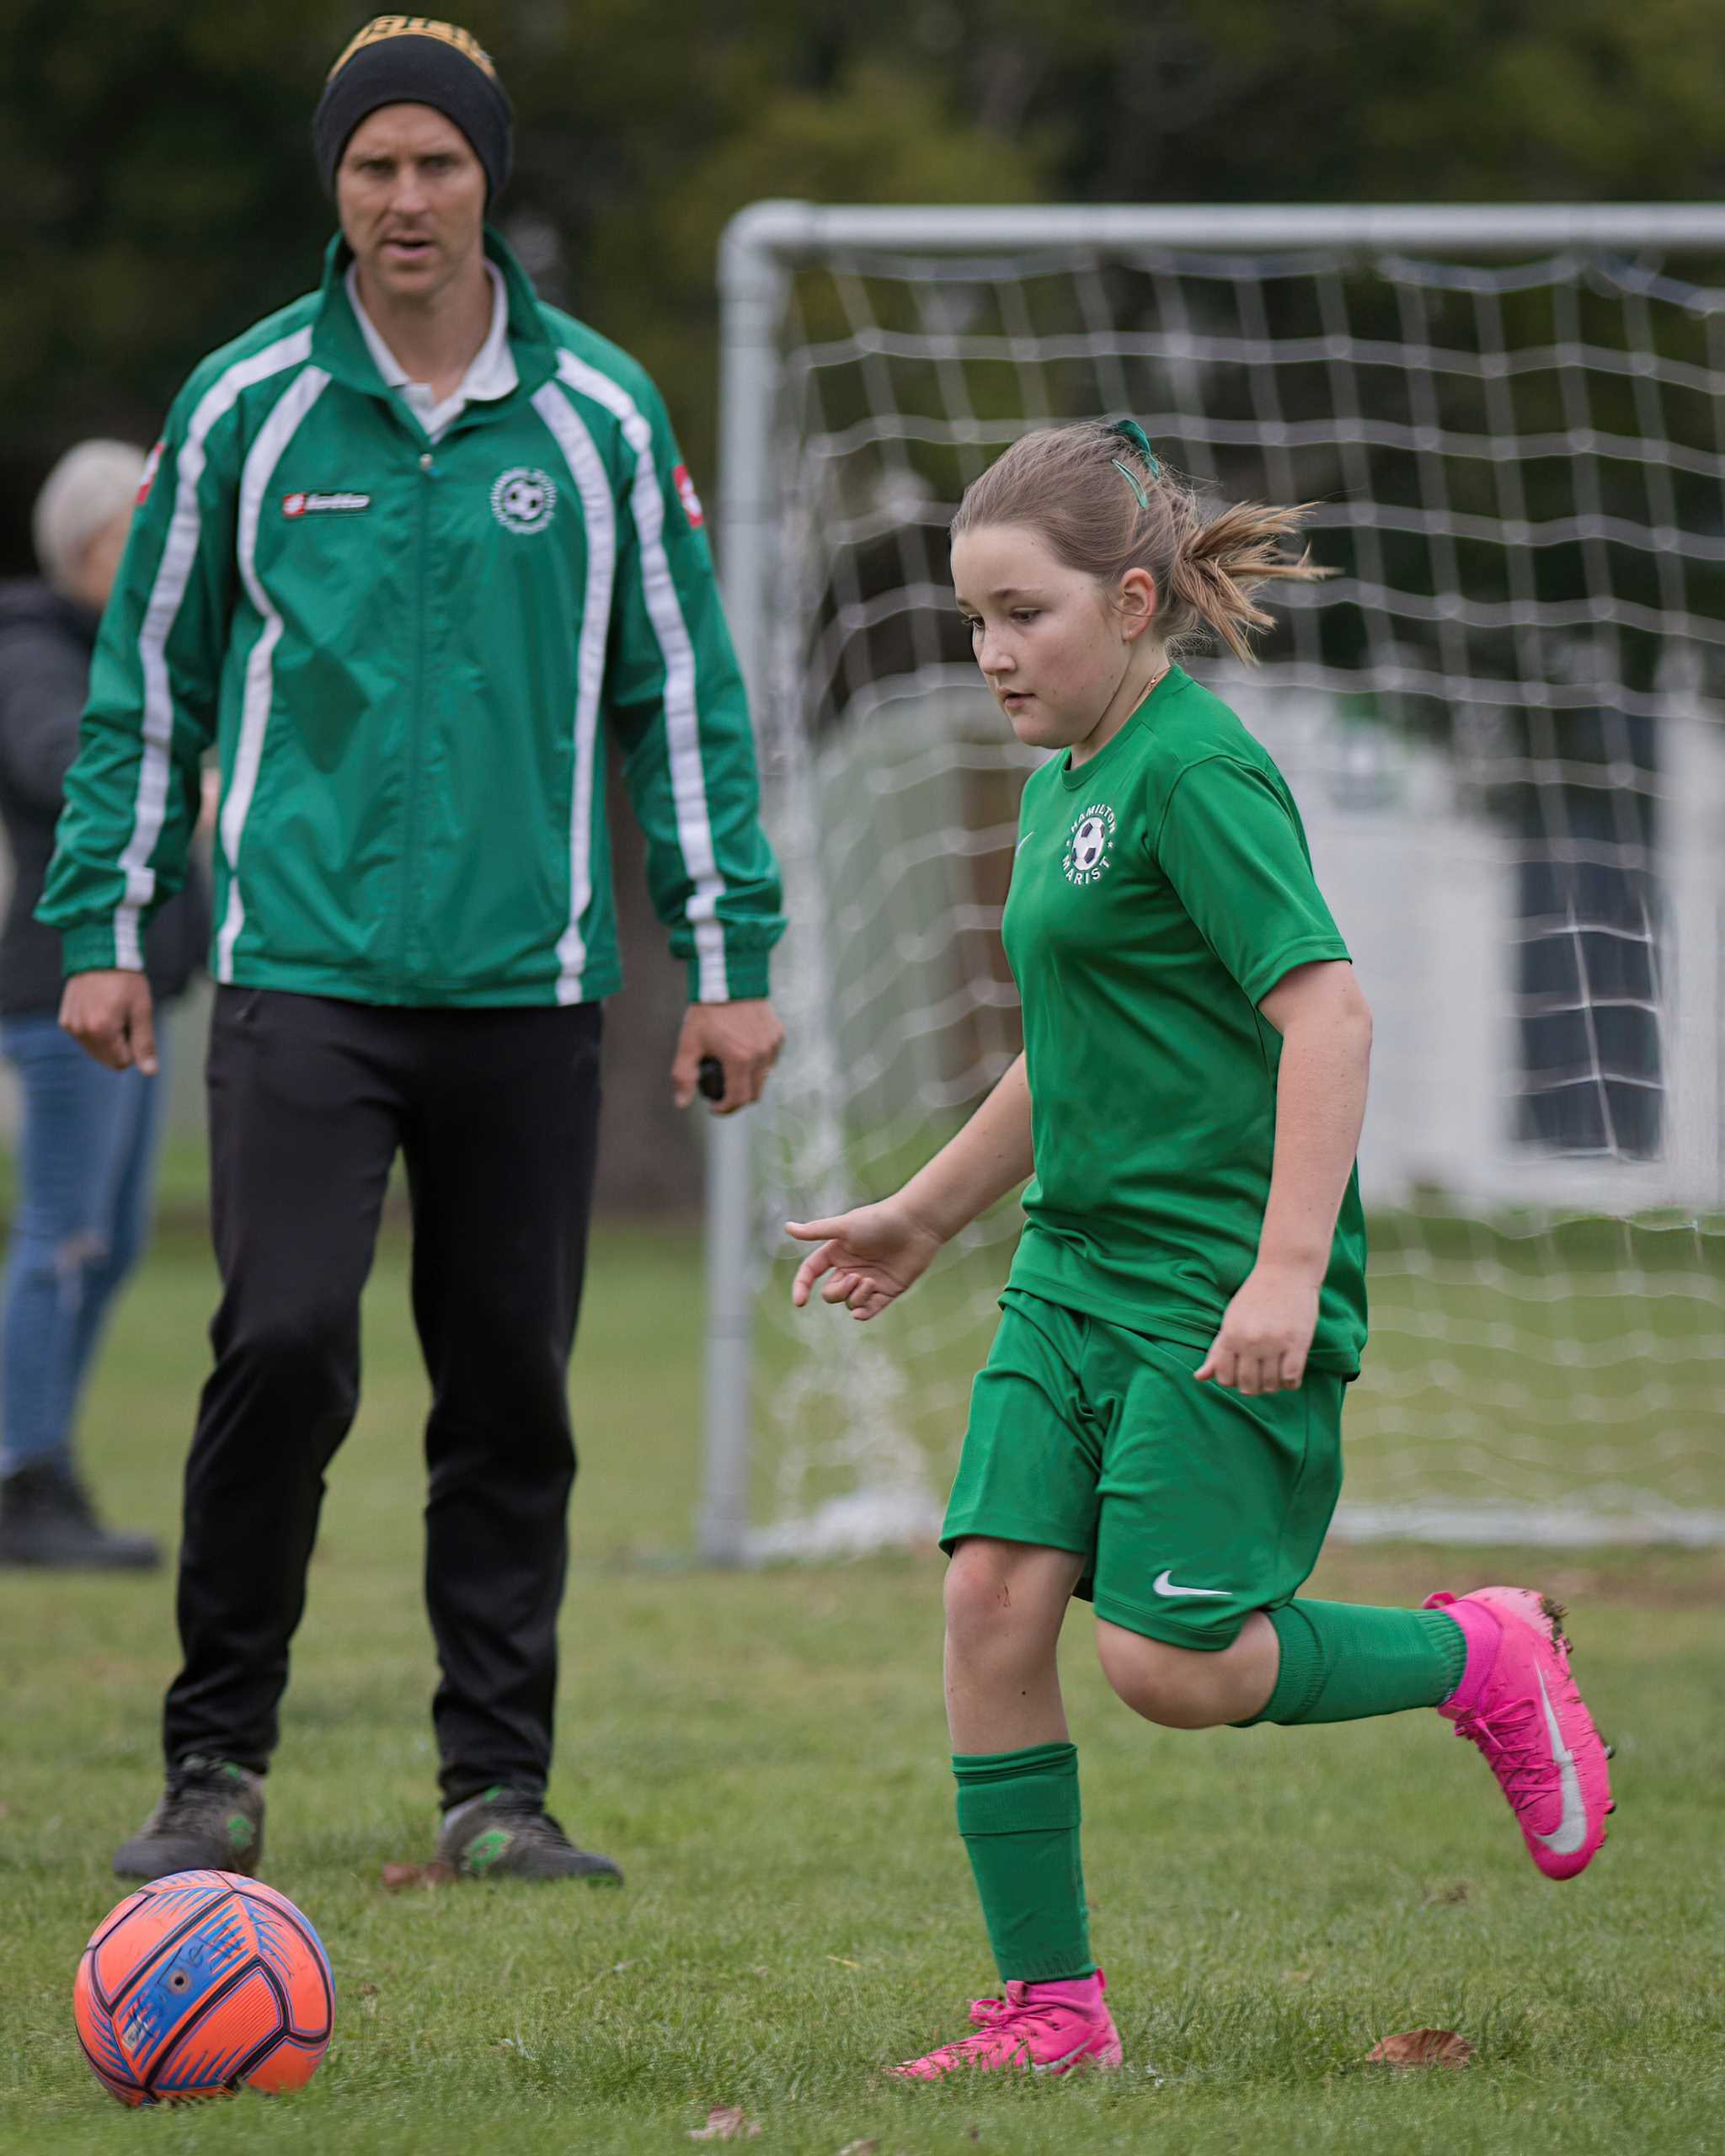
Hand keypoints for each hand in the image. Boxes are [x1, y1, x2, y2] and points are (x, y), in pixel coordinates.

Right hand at [59, 970, 157, 1075]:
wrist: (100, 954)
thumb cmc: (126, 981)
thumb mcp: (142, 1011)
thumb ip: (145, 1044)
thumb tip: (150, 1072)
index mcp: (101, 1031)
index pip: (122, 1062)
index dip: (134, 1046)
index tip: (133, 1023)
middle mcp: (81, 1031)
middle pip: (107, 1059)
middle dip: (120, 1044)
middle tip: (123, 1016)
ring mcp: (70, 1026)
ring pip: (95, 1050)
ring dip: (107, 1038)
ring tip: (111, 1011)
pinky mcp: (65, 1020)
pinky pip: (84, 1038)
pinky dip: (94, 1030)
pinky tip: (99, 1009)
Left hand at [672, 998, 783, 1114]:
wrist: (728, 978)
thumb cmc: (706, 1012)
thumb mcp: (689, 1043)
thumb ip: (684, 1076)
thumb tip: (681, 1104)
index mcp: (740, 1060)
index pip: (738, 1099)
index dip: (725, 1109)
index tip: (714, 1107)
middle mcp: (761, 1055)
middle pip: (754, 1093)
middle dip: (738, 1099)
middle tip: (722, 1094)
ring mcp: (772, 1044)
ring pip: (765, 1076)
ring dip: (749, 1081)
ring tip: (732, 1074)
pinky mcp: (778, 1033)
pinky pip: (771, 1058)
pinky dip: (759, 1063)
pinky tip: (744, 1055)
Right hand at [785, 1199, 943, 1321]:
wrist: (917, 1225)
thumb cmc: (880, 1220)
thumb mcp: (845, 1226)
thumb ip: (816, 1231)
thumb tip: (787, 1227)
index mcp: (837, 1252)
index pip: (811, 1272)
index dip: (802, 1286)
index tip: (800, 1302)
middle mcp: (850, 1268)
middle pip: (830, 1293)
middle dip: (838, 1292)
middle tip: (856, 1277)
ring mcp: (868, 1281)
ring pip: (849, 1303)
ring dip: (856, 1297)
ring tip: (871, 1282)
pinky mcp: (887, 1291)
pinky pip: (869, 1310)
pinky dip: (863, 1313)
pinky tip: (862, 1312)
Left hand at [1194, 1262, 1320, 1393]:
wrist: (1285, 1270)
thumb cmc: (1255, 1296)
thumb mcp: (1230, 1321)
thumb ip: (1217, 1351)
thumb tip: (1199, 1377)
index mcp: (1230, 1335)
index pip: (1225, 1378)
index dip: (1232, 1380)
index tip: (1241, 1372)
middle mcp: (1250, 1341)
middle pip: (1248, 1386)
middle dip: (1253, 1386)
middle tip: (1260, 1376)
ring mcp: (1275, 1343)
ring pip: (1271, 1385)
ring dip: (1272, 1385)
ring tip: (1275, 1374)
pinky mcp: (1297, 1343)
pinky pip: (1291, 1378)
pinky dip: (1290, 1382)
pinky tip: (1289, 1373)